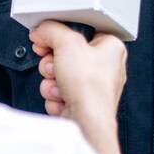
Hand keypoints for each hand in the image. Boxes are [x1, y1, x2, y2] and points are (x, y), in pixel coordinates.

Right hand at [28, 20, 134, 153]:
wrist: (87, 123)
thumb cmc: (89, 87)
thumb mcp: (67, 43)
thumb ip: (51, 30)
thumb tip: (41, 30)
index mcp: (111, 47)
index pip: (81, 32)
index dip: (60, 35)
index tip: (45, 37)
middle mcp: (105, 68)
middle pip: (66, 55)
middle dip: (52, 62)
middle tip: (52, 65)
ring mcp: (93, 88)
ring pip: (59, 75)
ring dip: (51, 81)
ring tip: (59, 87)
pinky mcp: (81, 104)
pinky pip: (59, 93)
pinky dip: (55, 97)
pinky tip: (62, 100)